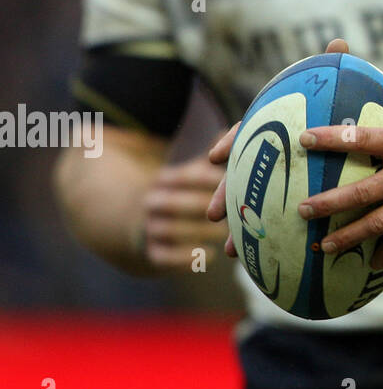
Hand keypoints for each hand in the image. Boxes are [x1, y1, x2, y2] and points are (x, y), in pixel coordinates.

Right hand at [140, 155, 230, 270]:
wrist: (143, 225)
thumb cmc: (181, 194)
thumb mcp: (189, 174)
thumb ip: (209, 159)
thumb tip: (231, 130)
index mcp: (164, 179)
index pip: (183, 176)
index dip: (207, 179)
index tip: (232, 183)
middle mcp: (152, 201)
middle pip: (174, 203)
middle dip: (203, 206)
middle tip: (233, 212)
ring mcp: (148, 227)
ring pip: (170, 230)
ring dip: (199, 233)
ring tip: (227, 237)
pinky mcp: (149, 252)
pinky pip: (162, 256)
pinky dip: (184, 258)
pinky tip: (209, 257)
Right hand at [206, 37, 353, 257]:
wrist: (372, 120)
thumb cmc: (356, 99)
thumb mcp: (348, 82)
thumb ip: (339, 65)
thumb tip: (339, 43)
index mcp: (279, 122)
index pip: (249, 128)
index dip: (231, 141)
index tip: (216, 156)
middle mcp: (274, 150)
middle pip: (244, 172)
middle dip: (225, 194)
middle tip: (214, 215)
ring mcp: (284, 175)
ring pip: (257, 202)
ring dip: (243, 225)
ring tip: (235, 250)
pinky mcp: (299, 194)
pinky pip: (281, 218)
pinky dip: (276, 237)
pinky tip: (271, 261)